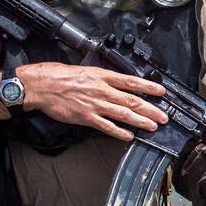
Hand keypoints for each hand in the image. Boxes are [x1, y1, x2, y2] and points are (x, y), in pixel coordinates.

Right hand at [20, 62, 166, 140]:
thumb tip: (116, 83)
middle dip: (150, 109)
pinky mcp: (86, 117)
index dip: (148, 87)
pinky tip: (129, 136)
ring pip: (123, 113)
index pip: (130, 81)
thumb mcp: (85, 70)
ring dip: (140, 121)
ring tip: (153, 126)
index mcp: (102, 76)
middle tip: (163, 116)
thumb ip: (102, 78)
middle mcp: (101, 90)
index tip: (161, 91)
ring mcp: (95, 104)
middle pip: (131, 100)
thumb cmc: (60, 76)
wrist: (42, 85)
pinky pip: (106, 126)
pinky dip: (119, 132)